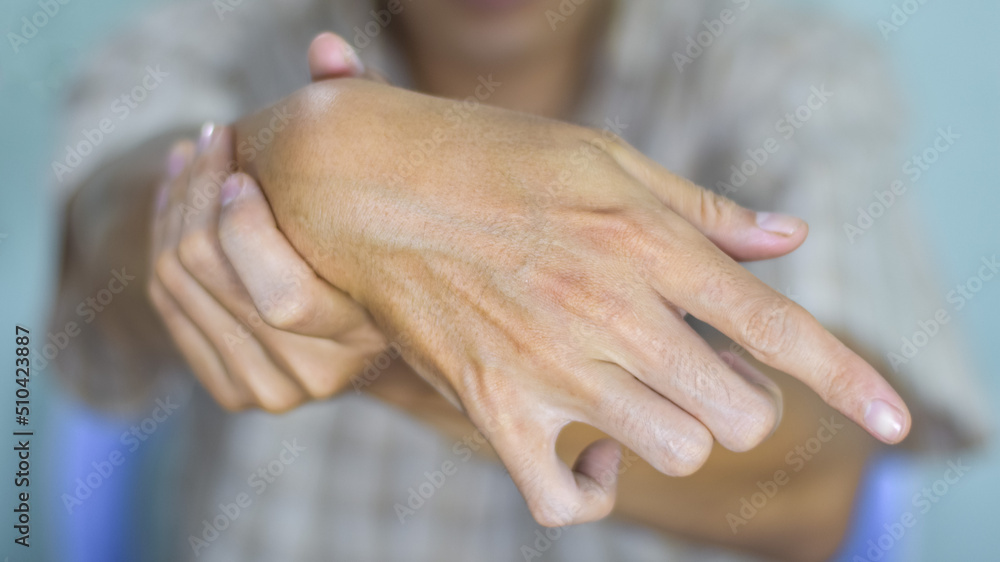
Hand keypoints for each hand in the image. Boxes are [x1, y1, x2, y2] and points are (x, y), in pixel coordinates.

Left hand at [147, 33, 389, 411]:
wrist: (379, 331)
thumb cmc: (386, 239)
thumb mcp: (384, 182)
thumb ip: (365, 113)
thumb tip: (324, 49)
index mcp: (365, 334)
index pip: (281, 297)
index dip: (242, 227)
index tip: (241, 167)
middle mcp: (314, 376)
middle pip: (211, 274)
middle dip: (197, 192)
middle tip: (209, 139)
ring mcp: (269, 390)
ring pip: (177, 283)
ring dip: (171, 209)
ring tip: (189, 158)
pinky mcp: (234, 391)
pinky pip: (167, 305)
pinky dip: (161, 242)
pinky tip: (177, 198)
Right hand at [235, 78, 910, 525]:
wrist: (363, 181)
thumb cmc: (487, 159)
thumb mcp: (603, 159)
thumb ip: (702, 210)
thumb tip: (790, 239)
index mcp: (648, 243)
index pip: (778, 327)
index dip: (849, 378)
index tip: (896, 421)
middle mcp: (612, 311)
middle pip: (736, 413)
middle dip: (734, 400)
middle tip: (700, 371)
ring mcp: (551, 367)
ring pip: (671, 452)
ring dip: (670, 433)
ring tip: (635, 398)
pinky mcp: (492, 408)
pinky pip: (567, 500)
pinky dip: (590, 491)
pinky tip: (589, 455)